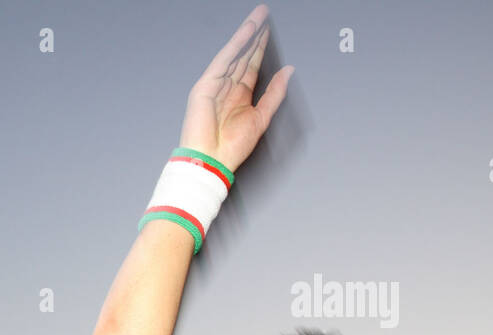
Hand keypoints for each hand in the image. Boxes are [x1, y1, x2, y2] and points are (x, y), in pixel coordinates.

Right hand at [179, 5, 291, 173]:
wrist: (212, 162)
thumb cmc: (231, 148)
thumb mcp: (262, 117)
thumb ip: (275, 93)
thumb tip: (288, 72)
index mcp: (239, 97)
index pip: (251, 65)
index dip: (261, 47)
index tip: (269, 31)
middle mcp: (227, 89)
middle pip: (242, 55)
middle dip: (254, 35)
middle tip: (264, 14)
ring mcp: (215, 86)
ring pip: (233, 54)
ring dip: (246, 34)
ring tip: (258, 17)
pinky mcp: (205, 87)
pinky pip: (223, 61)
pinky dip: (235, 46)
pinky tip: (246, 32)